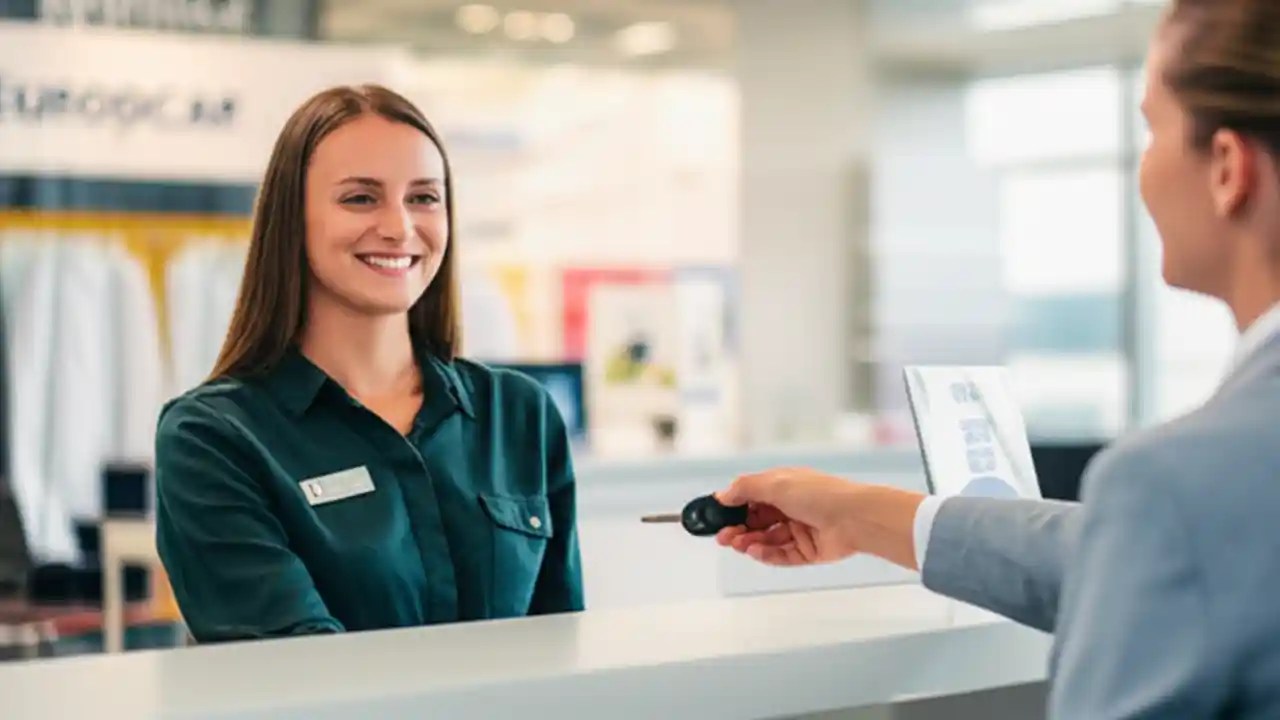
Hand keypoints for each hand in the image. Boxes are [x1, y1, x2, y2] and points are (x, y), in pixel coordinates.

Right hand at [714, 468, 925, 569]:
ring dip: (749, 541)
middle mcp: (790, 508)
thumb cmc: (819, 494)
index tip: (713, 515)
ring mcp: (799, 531)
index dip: (731, 506)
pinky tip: (754, 551)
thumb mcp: (775, 483)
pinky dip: (766, 554)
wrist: (855, 518)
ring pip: (766, 539)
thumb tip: (722, 495)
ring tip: (737, 544)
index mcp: (783, 487)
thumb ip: (745, 489)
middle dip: (737, 528)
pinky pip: (781, 555)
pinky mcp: (807, 552)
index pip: (750, 497)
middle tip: (721, 536)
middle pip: (756, 521)